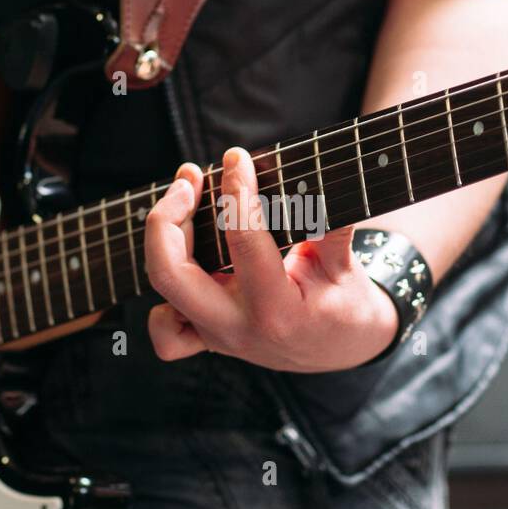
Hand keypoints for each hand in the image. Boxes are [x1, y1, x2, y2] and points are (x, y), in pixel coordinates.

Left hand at [144, 148, 399, 371]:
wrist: (343, 350)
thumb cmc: (345, 305)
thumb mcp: (346, 267)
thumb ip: (331, 229)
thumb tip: (318, 184)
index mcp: (276, 310)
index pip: (243, 241)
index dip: (236, 192)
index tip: (236, 159)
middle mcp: (236, 327)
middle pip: (171, 272)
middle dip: (169, 216)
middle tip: (190, 178)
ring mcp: (216, 336)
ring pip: (162, 287)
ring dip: (163, 237)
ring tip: (184, 198)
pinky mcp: (207, 339)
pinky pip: (165, 330)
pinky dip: (161, 296)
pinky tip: (182, 261)